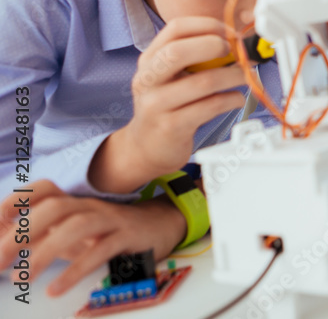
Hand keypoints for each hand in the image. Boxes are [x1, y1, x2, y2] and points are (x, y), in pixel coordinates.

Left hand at [0, 180, 186, 296]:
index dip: (13, 202)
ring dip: (44, 252)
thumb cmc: (107, 231)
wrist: (159, 225)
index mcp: (73, 201)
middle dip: (19, 235)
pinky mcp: (127, 237)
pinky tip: (56, 288)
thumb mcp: (70, 232)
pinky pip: (101, 251)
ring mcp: (109, 219)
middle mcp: (89, 205)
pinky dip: (75, 271)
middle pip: (53, 208)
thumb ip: (39, 235)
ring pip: (75, 226)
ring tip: (22, 278)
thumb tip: (2, 242)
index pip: (40, 190)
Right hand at [89, 17, 248, 193]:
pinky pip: (209, 107)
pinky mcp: (171, 126)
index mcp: (150, 58)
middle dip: (215, 46)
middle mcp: (148, 78)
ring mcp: (156, 104)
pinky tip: (237, 99)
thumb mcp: (172, 76)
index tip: (231, 33)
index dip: (209, 25)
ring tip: (246, 76)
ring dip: (234, 75)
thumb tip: (239, 41)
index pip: (176, 28)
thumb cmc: (168, 105)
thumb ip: (197, 56)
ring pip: (202, 82)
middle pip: (178, 51)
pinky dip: (231, 99)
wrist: (146, 147)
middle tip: (237, 52)